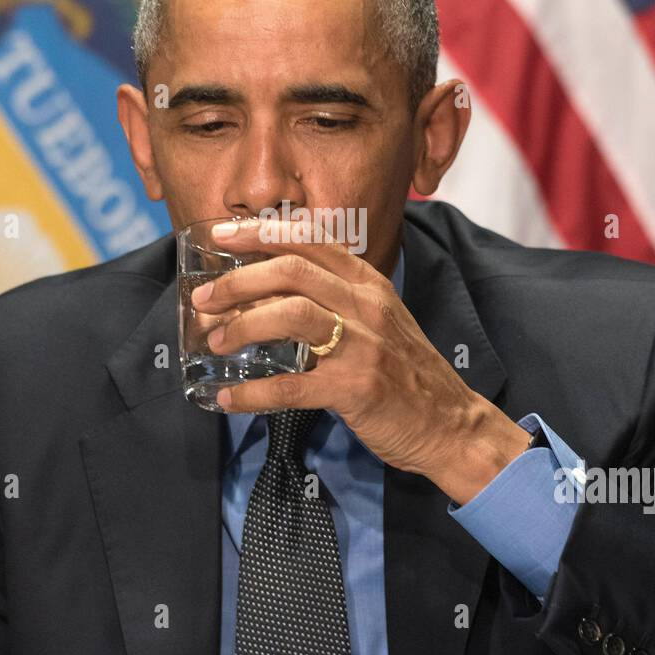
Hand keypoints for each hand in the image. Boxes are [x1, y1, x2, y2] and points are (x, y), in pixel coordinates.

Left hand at [190, 217, 527, 502]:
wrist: (450, 422)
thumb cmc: (406, 370)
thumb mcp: (379, 317)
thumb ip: (336, 295)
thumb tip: (270, 287)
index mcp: (367, 283)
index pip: (309, 239)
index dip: (258, 232)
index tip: (219, 234)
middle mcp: (365, 305)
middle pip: (291, 271)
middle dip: (237, 280)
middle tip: (203, 297)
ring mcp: (362, 346)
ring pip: (290, 316)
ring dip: (242, 325)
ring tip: (215, 339)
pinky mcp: (355, 389)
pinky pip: (291, 386)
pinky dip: (252, 392)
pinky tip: (228, 398)